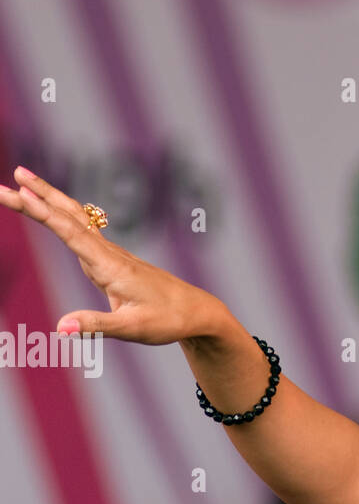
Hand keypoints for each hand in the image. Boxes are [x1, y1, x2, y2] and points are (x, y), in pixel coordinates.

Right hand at [0, 166, 218, 343]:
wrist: (196, 312)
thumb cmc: (168, 320)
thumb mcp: (132, 329)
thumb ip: (96, 326)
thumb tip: (60, 327)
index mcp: (111, 266)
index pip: (70, 233)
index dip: (43, 213)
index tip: (20, 193)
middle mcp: (109, 254)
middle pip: (70, 217)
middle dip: (40, 196)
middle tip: (13, 175)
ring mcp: (111, 255)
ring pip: (76, 220)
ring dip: (49, 201)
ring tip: (23, 184)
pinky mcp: (112, 261)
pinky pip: (82, 232)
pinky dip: (62, 216)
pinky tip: (53, 210)